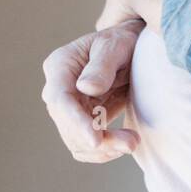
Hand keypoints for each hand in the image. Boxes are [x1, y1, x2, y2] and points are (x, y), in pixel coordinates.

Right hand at [41, 19, 143, 161]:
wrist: (131, 47)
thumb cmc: (122, 40)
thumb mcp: (115, 45)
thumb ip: (102, 66)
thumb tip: (86, 88)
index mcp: (60, 66)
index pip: (60, 100)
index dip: (76, 122)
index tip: (96, 141)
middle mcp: (58, 88)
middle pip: (67, 125)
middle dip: (97, 140)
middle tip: (131, 143)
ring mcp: (68, 106)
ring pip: (75, 140)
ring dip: (102, 149)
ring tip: (132, 143)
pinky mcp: (82, 118)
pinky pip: (85, 143)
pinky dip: (103, 151)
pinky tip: (123, 145)